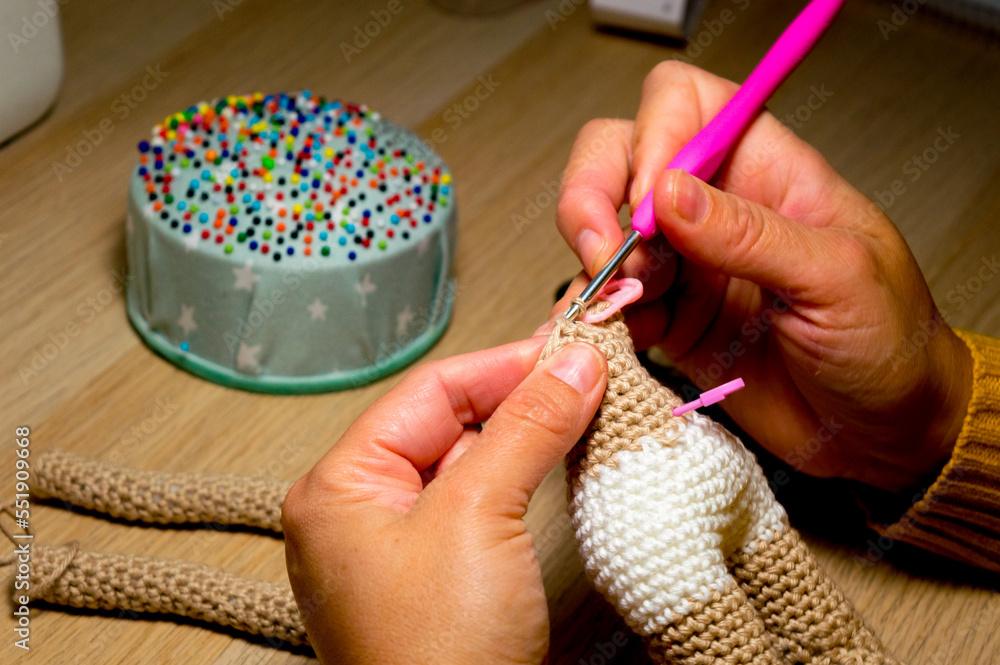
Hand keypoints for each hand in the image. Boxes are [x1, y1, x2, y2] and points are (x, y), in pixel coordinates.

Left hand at [282, 337, 606, 663]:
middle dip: (519, 395)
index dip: (504, 364)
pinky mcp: (440, 576)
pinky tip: (561, 457)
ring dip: (527, 433)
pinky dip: (523, 476)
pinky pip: (480, 503)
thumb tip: (573, 362)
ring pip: (469, 460)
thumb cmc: (438, 653)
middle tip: (587, 372)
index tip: (570, 347)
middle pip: (448, 422)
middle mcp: (361, 511)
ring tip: (585, 405)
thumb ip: (526, 427)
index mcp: (340, 487)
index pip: (429, 393)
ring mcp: (400, 547)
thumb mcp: (480, 516)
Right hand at [555, 61, 971, 491]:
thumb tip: (667, 193)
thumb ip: (751, 234)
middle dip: (591, 196)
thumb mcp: (838, 277)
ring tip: (623, 312)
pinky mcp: (667, 322)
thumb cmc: (889, 342)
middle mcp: (714, 209)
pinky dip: (594, 318)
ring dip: (596, 269)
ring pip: (603, 233)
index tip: (649, 200)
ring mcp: (685, 265)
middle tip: (602, 254)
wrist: (880, 433)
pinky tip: (611, 339)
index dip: (653, 135)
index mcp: (766, 170)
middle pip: (620, 156)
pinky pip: (608, 304)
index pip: (684, 104)